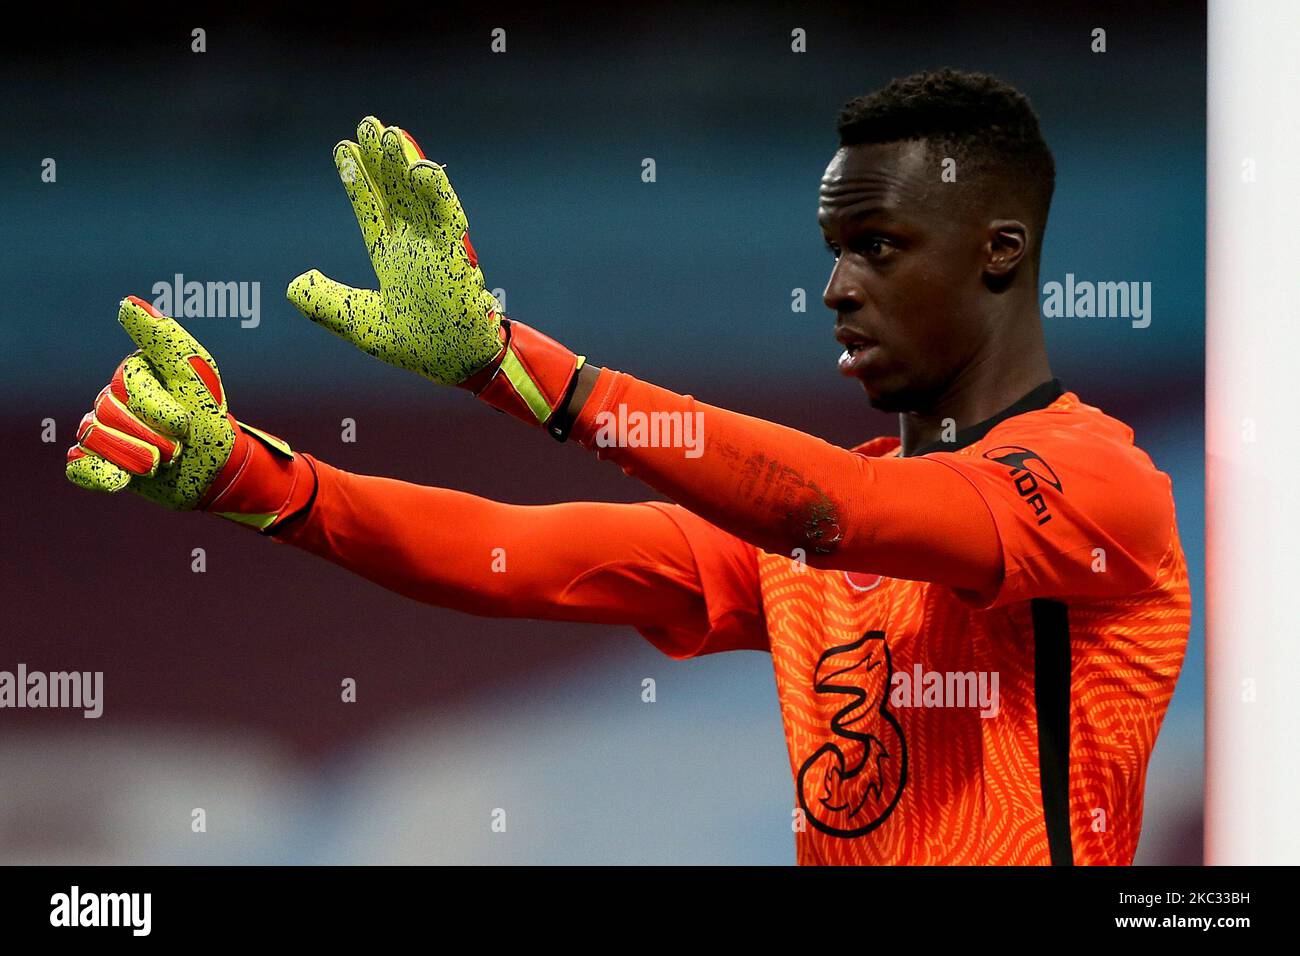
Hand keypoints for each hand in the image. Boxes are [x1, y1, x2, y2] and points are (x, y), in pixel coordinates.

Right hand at [66, 296, 235, 509]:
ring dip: (138, 457)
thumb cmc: (207, 416)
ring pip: (95, 439)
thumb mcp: (194, 375)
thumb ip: (164, 339)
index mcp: (133, 372)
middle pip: (110, 412)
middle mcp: (112, 397)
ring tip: (163, 460)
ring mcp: (102, 430)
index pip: (127, 383)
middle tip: (180, 443)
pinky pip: (80, 467)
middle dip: (154, 436)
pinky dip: (99, 476)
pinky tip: (120, 480)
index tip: (184, 423)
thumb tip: (127, 303)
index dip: (158, 409)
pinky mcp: (98, 464)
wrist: (215, 469)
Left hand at [286, 116, 504, 385]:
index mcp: (394, 260)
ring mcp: (437, 248)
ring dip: (405, 165)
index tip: (344, 147)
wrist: (458, 366)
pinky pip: (447, 218)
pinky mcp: (457, 257)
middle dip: (381, 161)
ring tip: (389, 134)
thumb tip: (293, 284)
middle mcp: (416, 247)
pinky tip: (419, 168)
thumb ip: (327, 304)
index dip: (358, 181)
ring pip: (419, 197)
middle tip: (367, 124)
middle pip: (395, 193)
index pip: (372, 211)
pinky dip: (436, 194)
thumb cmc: (419, 348)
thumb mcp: (361, 324)